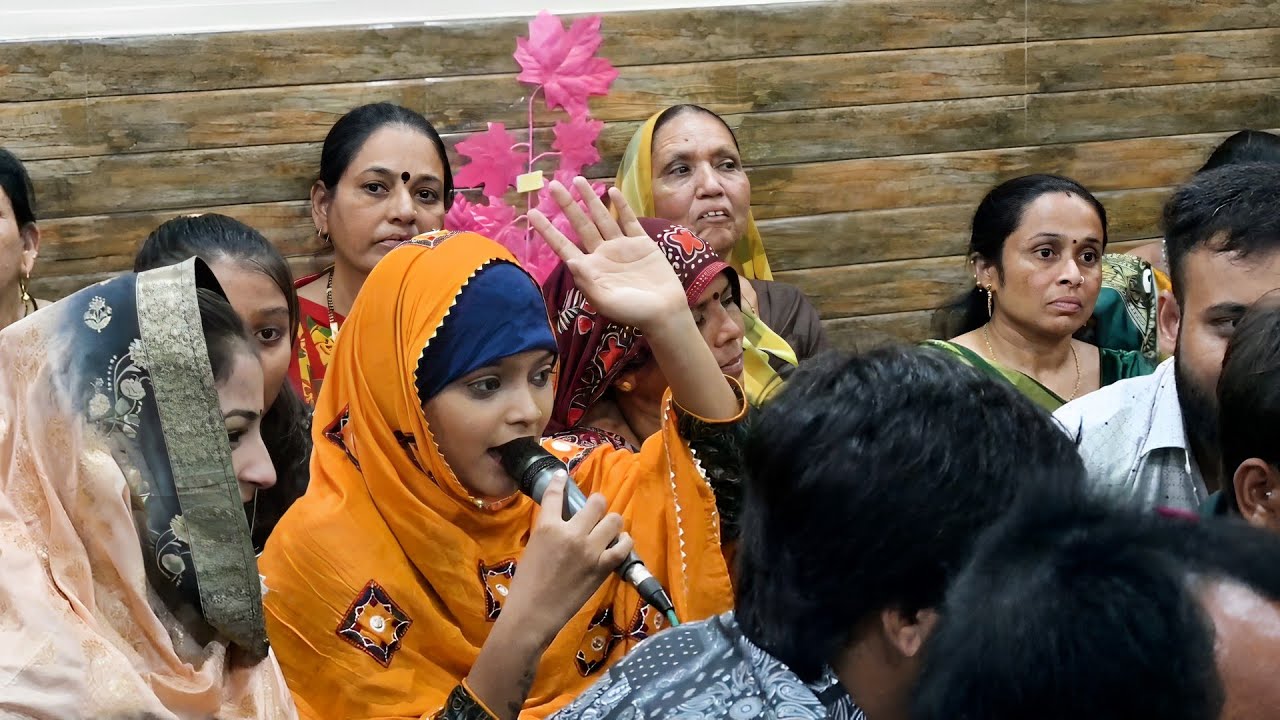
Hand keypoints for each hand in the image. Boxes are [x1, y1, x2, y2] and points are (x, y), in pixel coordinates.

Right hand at [501, 472, 633, 646]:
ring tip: (606, 528)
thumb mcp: (533, 548)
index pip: (556, 494)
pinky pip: (623, 546)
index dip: (560, 482)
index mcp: (548, 527)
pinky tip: (619, 542)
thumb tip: (563, 520)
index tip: (563, 477)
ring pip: (614, 520)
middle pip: (596, 503)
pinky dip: (623, 541)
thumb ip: (549, 531)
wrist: (534, 613)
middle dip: (596, 504)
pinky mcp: (603, 567)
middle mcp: (572, 533)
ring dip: (611, 522)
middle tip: (593, 511)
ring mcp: (590, 550)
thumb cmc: (526, 583)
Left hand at [529, 177, 686, 331]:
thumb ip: (587, 282)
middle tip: (552, 185)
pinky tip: (612, 192)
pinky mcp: (642, 243)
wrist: (665, 313)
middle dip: (567, 205)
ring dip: (590, 199)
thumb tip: (570, 261)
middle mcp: (602, 254)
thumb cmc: (633, 313)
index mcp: (590, 268)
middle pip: (581, 224)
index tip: (532, 213)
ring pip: (602, 217)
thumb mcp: (606, 302)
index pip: (563, 245)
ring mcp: (622, 247)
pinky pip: (628, 221)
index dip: (548, 230)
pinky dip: (621, 206)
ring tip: (578, 180)